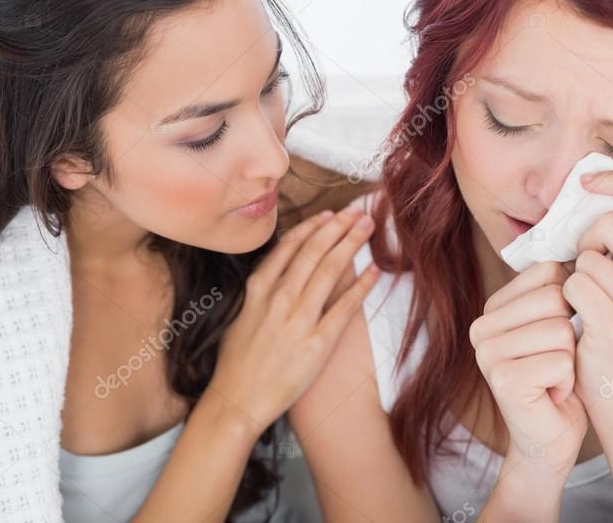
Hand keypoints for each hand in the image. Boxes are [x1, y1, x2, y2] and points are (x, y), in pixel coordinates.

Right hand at [207, 206, 378, 436]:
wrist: (237, 400)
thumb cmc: (236, 361)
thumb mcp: (241, 314)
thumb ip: (261, 289)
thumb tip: (279, 268)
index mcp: (259, 288)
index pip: (290, 246)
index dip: (313, 226)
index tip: (329, 214)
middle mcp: (280, 298)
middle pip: (315, 251)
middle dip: (339, 226)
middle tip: (358, 211)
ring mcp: (299, 319)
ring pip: (331, 270)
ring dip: (352, 244)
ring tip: (368, 227)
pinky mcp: (318, 343)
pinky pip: (345, 307)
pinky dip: (362, 285)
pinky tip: (375, 271)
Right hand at [469, 261, 587, 491]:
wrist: (551, 437)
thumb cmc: (559, 378)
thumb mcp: (557, 325)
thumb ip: (557, 289)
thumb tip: (581, 250)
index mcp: (493, 307)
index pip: (549, 272)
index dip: (568, 304)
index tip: (555, 335)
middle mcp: (481, 326)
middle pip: (556, 299)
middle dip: (570, 333)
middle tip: (555, 360)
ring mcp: (487, 353)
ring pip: (560, 331)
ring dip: (570, 360)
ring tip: (554, 377)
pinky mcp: (502, 380)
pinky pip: (560, 362)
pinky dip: (568, 381)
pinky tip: (552, 394)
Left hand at [562, 170, 612, 407]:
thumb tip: (589, 182)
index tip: (585, 183)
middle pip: (612, 223)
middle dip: (588, 239)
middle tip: (590, 266)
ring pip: (588, 258)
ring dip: (578, 274)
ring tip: (591, 299)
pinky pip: (574, 285)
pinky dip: (568, 297)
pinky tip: (581, 316)